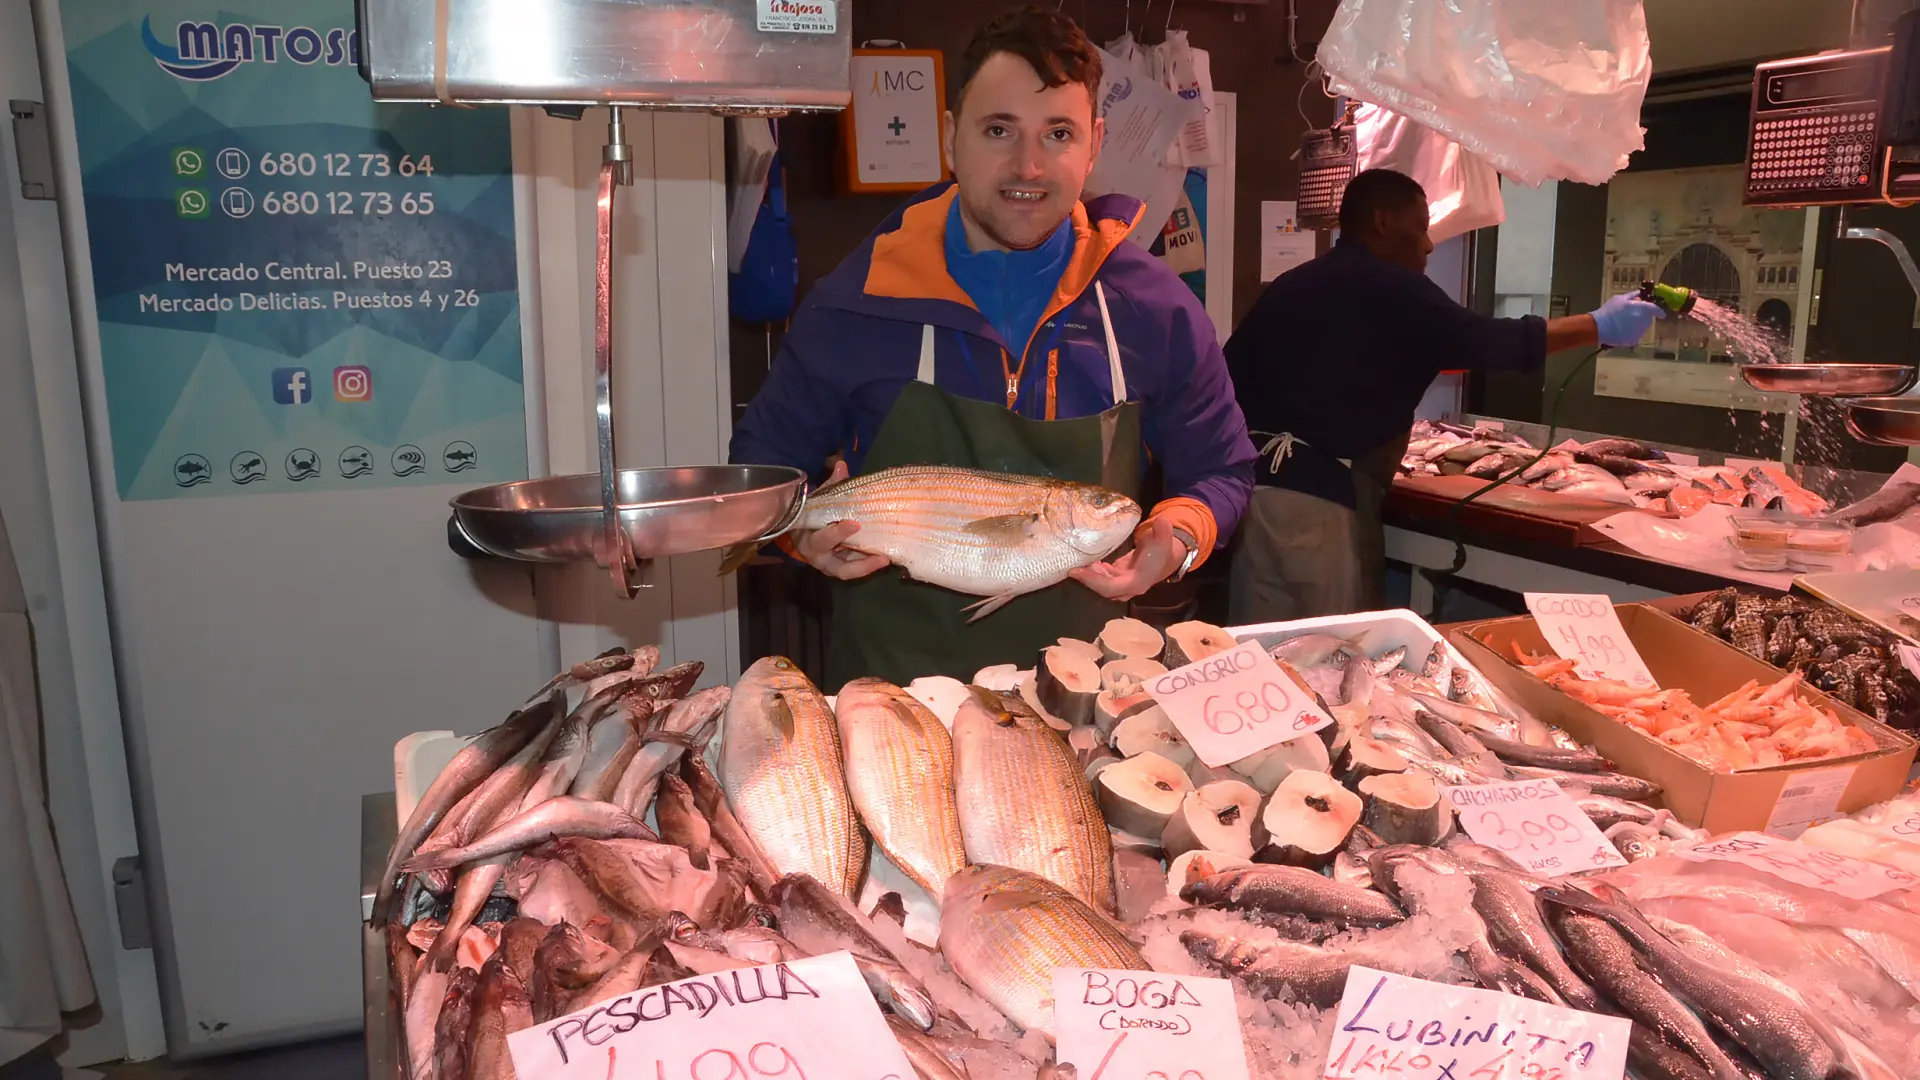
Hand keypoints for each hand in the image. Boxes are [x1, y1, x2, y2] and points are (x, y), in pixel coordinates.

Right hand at [791, 461, 890, 580]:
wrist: (805, 531)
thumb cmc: (815, 514)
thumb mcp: (821, 500)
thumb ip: (831, 485)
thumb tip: (841, 465)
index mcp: (810, 539)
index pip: (822, 539)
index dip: (838, 533)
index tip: (855, 523)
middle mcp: (820, 558)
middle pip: (839, 567)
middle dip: (860, 563)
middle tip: (881, 556)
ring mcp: (832, 566)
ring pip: (850, 572)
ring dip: (868, 567)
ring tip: (887, 559)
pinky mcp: (844, 568)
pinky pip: (858, 569)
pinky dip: (871, 563)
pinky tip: (888, 555)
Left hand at [1069, 516, 1185, 601]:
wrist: (1164, 558)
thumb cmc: (1161, 549)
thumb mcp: (1164, 539)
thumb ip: (1163, 531)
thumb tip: (1162, 522)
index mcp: (1137, 582)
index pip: (1111, 587)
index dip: (1093, 581)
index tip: (1076, 571)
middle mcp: (1127, 587)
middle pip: (1102, 588)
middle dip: (1085, 579)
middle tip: (1070, 566)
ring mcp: (1120, 584)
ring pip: (1099, 584)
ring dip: (1086, 574)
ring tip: (1074, 561)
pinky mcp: (1115, 577)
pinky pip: (1099, 577)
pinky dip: (1089, 570)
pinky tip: (1081, 559)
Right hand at [1590, 292, 1664, 346]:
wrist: (1599, 327)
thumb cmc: (1609, 311)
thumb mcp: (1620, 298)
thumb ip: (1633, 296)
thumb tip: (1641, 295)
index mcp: (1642, 308)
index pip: (1656, 310)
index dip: (1659, 312)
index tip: (1661, 314)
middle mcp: (1644, 320)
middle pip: (1648, 319)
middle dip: (1642, 317)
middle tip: (1629, 316)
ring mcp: (1640, 331)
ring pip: (1642, 328)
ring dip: (1637, 326)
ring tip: (1623, 324)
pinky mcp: (1634, 340)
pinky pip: (1636, 336)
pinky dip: (1631, 334)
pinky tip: (1622, 332)